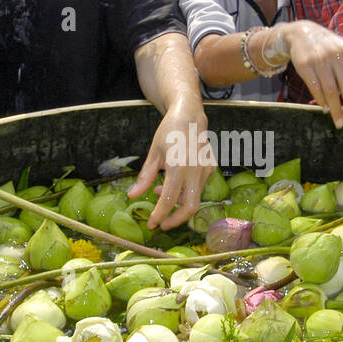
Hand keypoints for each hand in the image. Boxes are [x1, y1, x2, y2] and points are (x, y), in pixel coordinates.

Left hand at [129, 105, 212, 230]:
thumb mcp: (153, 154)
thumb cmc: (169, 132)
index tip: (151, 225)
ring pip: (194, 198)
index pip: (168, 199)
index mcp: (178, 166)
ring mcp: (206, 170)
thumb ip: (144, 177)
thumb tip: (132, 196)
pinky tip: (173, 184)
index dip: (159, 215)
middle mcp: (195, 170)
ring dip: (177, 203)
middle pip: (190, 207)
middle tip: (161, 225)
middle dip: (175, 220)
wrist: (190, 116)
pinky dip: (185, 192)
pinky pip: (198, 188)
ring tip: (159, 194)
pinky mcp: (210, 169)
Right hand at [274, 22, 342, 131]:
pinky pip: (315, 87)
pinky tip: (325, 110)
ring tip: (340, 124)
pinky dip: (321, 100)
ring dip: (336, 110)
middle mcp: (338, 55)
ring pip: (332, 90)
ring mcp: (321, 59)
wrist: (303, 33)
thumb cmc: (330, 49)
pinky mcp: (305, 64)